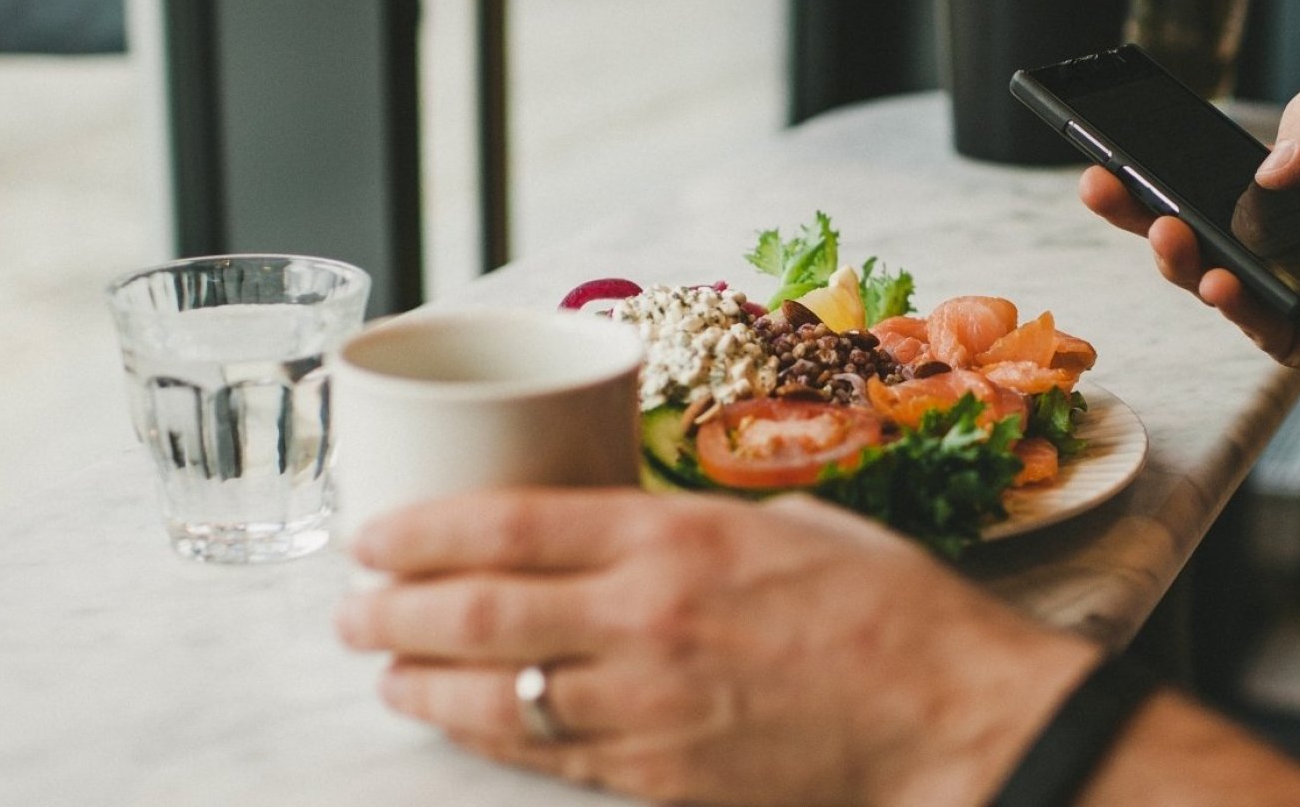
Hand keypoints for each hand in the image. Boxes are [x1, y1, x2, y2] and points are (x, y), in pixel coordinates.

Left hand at [336, 490, 1098, 806]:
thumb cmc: (887, 608)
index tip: (375, 532)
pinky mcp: (656, 776)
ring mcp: (644, 708)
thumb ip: (683, 527)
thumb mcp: (784, 526)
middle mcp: (642, 621)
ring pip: (490, 695)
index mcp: (674, 539)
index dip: (421, 530)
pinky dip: (487, 735)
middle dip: (390, 609)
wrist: (950, 718)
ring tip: (381, 667)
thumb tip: (610, 526)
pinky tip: (457, 721)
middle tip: (350, 606)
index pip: (507, 523)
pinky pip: (546, 755)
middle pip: (475, 612)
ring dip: (418, 680)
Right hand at [1080, 90, 1299, 386]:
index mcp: (1273, 196)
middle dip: (1131, 209)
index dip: (1151, 165)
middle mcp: (1262, 246)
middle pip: (1178, 230)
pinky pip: (1251, 322)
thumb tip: (1265, 168)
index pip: (1197, 179)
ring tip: (1168, 232)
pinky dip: (1231, 301)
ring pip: (1203, 278)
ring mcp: (1274, 295)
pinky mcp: (1297, 339)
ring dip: (1175, 257)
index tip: (1111, 145)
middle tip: (1097, 184)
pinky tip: (1219, 280)